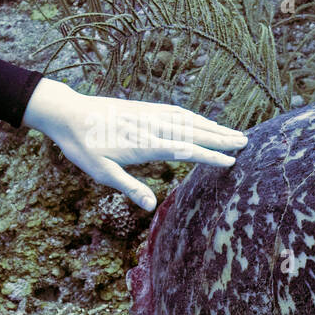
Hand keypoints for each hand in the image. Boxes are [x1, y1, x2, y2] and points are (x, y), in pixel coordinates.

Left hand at [21, 78, 247, 209]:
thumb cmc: (83, 146)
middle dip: (221, 138)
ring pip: (188, 119)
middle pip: (193, 131)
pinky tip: (203, 120)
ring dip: (212, 126)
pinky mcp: (144, 107)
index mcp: (144, 144)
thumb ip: (129, 188)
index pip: (185, 150)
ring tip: (234, 132)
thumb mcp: (101, 173)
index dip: (210, 156)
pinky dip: (195, 116)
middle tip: (246, 143)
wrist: (68, 112)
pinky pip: (176, 111)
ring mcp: (149, 114)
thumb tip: (152, 207)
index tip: (231, 161)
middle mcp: (152, 126)